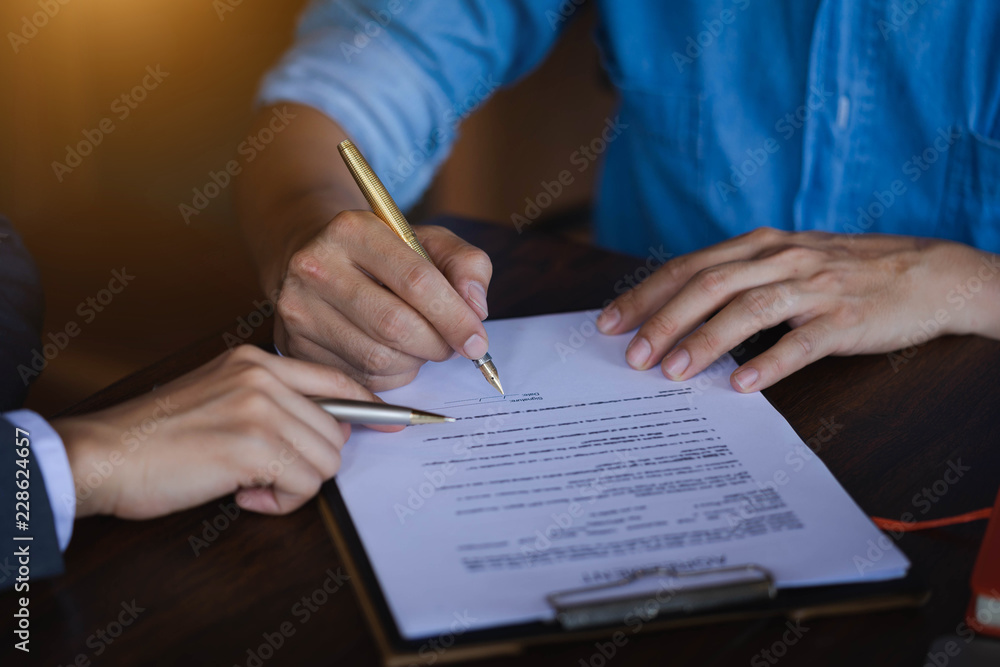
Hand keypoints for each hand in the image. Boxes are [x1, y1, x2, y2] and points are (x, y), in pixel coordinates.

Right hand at [51, 345, 400, 519]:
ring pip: (326, 460)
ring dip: (294, 486)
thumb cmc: (159, 435)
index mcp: (259, 361)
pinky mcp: (253, 443)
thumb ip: (274, 401)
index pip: (338, 381)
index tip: (395, 422)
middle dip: (311, 465)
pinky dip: (278, 503)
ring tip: (249, 483)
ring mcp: (260, 407)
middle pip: (338, 431)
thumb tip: (330, 429)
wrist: (104, 454)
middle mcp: (264, 376)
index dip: (372, 408)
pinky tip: (240, 494)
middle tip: (268, 475)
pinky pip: (304, 484)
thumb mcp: (222, 396)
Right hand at [273, 211, 491, 390]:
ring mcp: (300, 308)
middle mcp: (317, 266)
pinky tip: (393, 353)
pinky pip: (360, 377)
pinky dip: (391, 374)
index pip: (416, 281)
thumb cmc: (383, 253)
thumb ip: (466, 265)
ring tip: (420, 344)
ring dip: (415, 361)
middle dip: (437, 344)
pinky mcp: (295, 344)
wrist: (317, 260)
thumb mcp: (428, 242)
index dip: (455, 318)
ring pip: (378, 358)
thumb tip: (475, 309)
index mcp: (353, 230)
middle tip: (452, 345)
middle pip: (396, 325)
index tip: (477, 341)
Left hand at [596, 228, 999, 391]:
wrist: (929, 272)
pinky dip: (771, 363)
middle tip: (631, 357)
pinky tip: (743, 385)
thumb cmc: (845, 272)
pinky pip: (804, 341)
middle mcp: (782, 258)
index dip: (645, 295)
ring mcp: (816, 286)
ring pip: (749, 309)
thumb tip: (676, 317)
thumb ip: (738, 281)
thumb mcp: (786, 262)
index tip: (609, 323)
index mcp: (760, 245)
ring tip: (673, 373)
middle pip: (709, 285)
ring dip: (706, 341)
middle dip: (663, 321)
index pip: (688, 267)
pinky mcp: (847, 316)